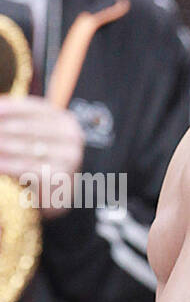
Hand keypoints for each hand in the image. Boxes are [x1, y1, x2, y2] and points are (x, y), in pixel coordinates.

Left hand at [0, 96, 84, 218]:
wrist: (61, 193)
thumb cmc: (43, 160)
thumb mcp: (35, 137)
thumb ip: (18, 122)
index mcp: (64, 121)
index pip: (32, 109)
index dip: (9, 108)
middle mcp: (70, 137)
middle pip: (26, 128)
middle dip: (1, 129)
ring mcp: (68, 157)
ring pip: (24, 148)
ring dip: (1, 146)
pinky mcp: (60, 176)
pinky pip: (26, 167)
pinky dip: (6, 165)